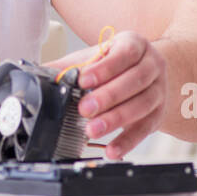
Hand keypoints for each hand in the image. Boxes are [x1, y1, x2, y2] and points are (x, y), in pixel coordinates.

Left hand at [72, 30, 166, 159]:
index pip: (124, 54)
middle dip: (108, 96)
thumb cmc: (114, 64)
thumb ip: (68, 66)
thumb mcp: (93, 58)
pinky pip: (146, 129)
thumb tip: (37, 74)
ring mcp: (159, 90)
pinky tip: (112, 149)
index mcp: (135, 45)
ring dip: (116, 119)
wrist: (145, 72)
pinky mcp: (159, 114)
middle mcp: (152, 65)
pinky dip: (128, 141)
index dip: (104, 68)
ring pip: (142, 104)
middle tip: (85, 109)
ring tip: (92, 130)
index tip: (83, 80)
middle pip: (135, 81)